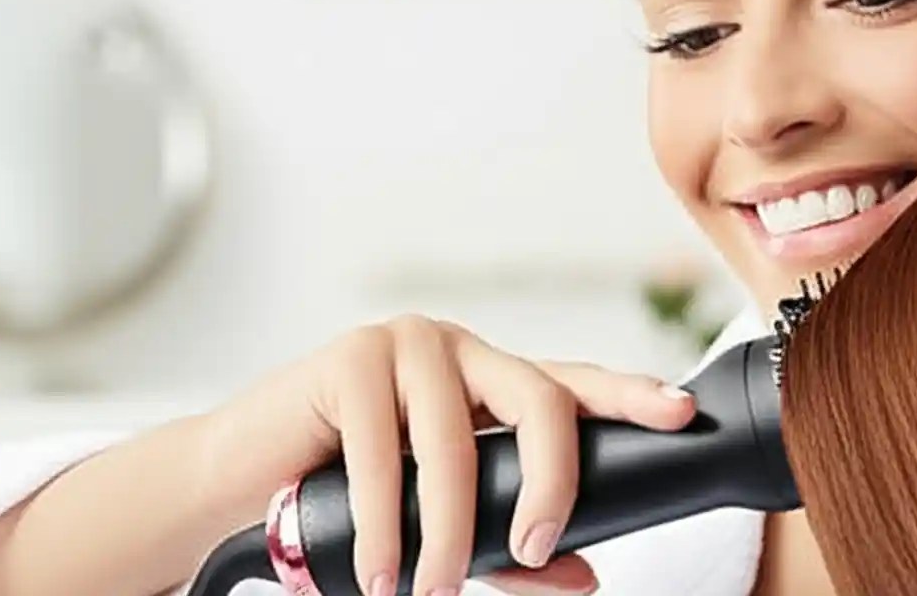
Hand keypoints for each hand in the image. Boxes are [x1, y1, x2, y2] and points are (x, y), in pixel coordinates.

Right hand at [202, 315, 697, 595]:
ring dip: (448, 529)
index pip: (571, 382)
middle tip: (534, 550)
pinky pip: (381, 449)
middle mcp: (457, 352)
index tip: (680, 411)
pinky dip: (383, 523)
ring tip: (431, 587)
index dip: (629, 393)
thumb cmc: (346, 494)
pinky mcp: (347, 359)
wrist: (237, 481)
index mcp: (488, 381)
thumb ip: (511, 547)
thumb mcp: (441, 524)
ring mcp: (403, 345)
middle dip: (547, 482)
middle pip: (537, 398)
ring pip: (455, 439)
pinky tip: (378, 570)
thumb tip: (584, 578)